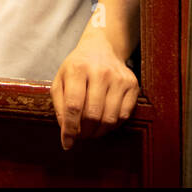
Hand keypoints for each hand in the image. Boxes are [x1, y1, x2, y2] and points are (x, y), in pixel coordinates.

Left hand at [50, 31, 137, 149]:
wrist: (101, 48)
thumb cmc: (77, 67)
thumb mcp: (61, 79)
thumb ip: (59, 105)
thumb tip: (66, 132)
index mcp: (78, 69)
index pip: (73, 106)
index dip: (70, 129)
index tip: (67, 143)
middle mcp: (100, 72)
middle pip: (92, 115)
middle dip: (85, 133)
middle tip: (81, 136)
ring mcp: (118, 78)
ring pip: (109, 118)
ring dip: (98, 132)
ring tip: (91, 131)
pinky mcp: (132, 84)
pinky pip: (124, 115)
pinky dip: (113, 125)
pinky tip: (105, 122)